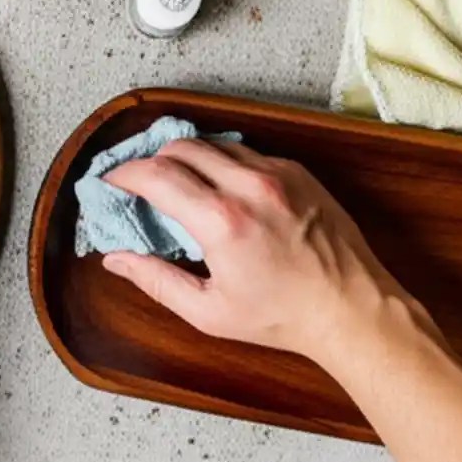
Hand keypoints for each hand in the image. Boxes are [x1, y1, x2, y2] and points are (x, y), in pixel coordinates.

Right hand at [100, 139, 423, 359]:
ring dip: (187, 157)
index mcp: (222, 222)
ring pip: (214, 144)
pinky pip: (246, 153)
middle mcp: (248, 188)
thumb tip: (117, 259)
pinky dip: (223, 162)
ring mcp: (277, 175)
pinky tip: (218, 185)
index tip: (111, 181)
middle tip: (139, 180)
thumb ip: (156, 280)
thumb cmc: (282, 316)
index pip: (156, 175)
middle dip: (151, 159)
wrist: (351, 308)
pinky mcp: (296, 173)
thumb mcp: (208, 311)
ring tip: (176, 179)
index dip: (124, 174)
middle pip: (180, 147)